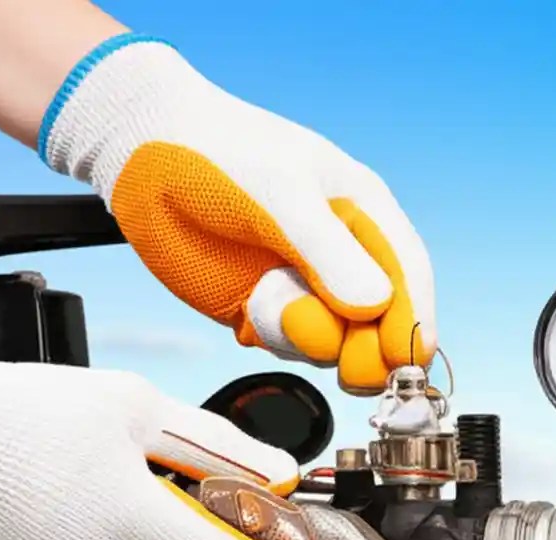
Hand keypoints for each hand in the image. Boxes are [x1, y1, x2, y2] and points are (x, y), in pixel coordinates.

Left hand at [39, 33, 435, 393]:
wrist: (142, 155)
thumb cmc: (219, 153)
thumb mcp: (280, 193)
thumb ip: (327, 251)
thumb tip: (376, 305)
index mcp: (363, 215)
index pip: (406, 277)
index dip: (413, 320)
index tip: (406, 359)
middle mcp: (340, 256)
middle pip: (378, 323)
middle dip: (366, 348)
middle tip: (351, 370)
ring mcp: (301, 285)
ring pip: (333, 340)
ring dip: (308, 337)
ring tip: (267, 300)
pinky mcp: (261, 308)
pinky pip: (287, 343)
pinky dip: (273, 335)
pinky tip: (250, 307)